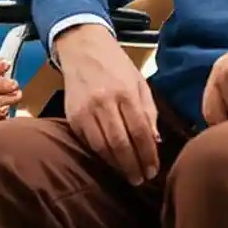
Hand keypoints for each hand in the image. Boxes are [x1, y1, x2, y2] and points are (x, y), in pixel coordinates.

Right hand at [54, 24, 159, 185]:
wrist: (83, 48)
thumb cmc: (116, 65)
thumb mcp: (139, 82)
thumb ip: (149, 111)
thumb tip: (155, 141)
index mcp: (126, 92)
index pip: (140, 132)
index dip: (148, 155)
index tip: (153, 170)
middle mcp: (104, 102)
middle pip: (121, 143)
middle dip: (133, 165)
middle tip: (141, 179)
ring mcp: (86, 110)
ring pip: (102, 147)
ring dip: (117, 165)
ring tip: (128, 175)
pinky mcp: (72, 116)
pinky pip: (88, 142)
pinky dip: (100, 155)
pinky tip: (110, 161)